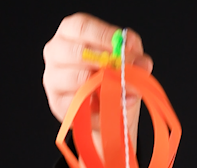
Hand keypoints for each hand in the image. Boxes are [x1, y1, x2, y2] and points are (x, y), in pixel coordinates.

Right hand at [42, 14, 152, 167]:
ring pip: (77, 80)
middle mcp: (56, 51)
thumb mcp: (129, 60)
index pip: (81, 26)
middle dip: (105, 63)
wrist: (112, 111)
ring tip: (126, 93)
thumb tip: (143, 62)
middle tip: (126, 72)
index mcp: (70, 32)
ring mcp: (53, 77)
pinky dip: (99, 109)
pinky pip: (78, 106)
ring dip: (106, 87)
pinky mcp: (57, 104)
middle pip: (76, 52)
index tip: (124, 46)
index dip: (103, 35)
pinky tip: (113, 108)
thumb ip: (135, 55)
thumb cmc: (115, 78)